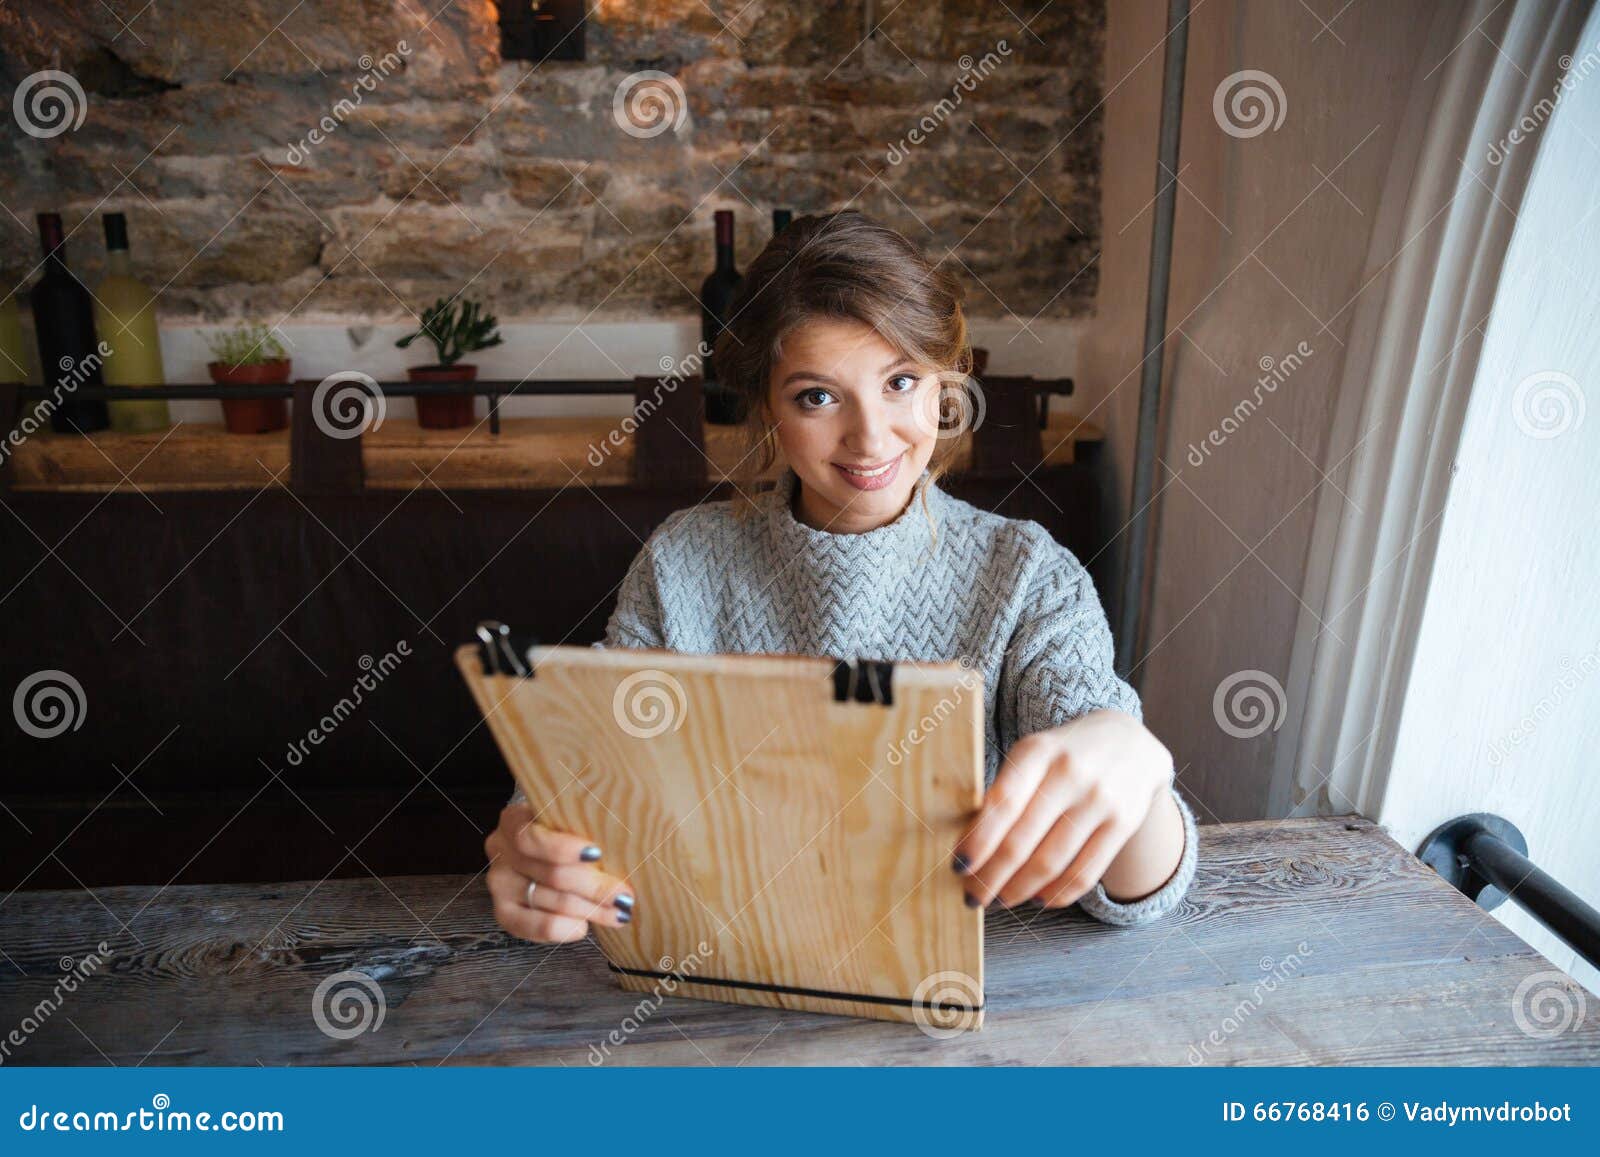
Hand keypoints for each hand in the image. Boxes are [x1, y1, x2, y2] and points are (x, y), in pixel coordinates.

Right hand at [484, 803, 635, 942]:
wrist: (546, 853)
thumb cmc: (569, 832)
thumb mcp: (573, 819)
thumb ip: (587, 825)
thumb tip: (622, 842)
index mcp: (514, 819)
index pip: (531, 837)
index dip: (562, 848)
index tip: (597, 854)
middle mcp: (500, 849)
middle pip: (550, 873)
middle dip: (593, 887)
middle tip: (624, 895)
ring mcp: (499, 882)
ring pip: (550, 900)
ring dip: (589, 909)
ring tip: (618, 912)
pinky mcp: (503, 911)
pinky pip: (534, 926)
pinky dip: (563, 928)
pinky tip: (585, 926)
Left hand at [954, 709, 1173, 909]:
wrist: (1129, 742)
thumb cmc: (1062, 756)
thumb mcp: (1033, 755)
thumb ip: (1005, 791)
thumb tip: (969, 847)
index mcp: (1037, 751)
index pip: (1001, 804)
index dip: (978, 841)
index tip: (958, 867)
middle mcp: (1070, 773)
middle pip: (1022, 841)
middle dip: (991, 876)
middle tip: (974, 896)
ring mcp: (1100, 799)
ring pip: (1051, 863)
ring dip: (1019, 890)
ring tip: (1001, 899)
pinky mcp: (1124, 823)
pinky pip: (1085, 873)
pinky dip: (1057, 894)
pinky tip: (1038, 898)